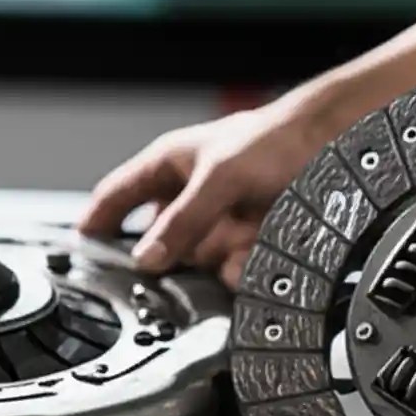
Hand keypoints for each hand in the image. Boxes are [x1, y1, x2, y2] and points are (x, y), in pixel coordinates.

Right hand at [76, 102, 327, 287]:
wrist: (337, 143)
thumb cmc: (275, 139)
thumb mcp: (220, 176)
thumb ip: (181, 219)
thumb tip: (147, 257)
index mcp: (168, 167)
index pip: (116, 196)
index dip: (95, 222)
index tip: (78, 252)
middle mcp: (189, 197)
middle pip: (157, 243)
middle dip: (164, 260)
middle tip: (162, 277)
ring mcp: (217, 221)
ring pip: (195, 262)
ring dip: (210, 265)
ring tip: (233, 250)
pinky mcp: (246, 242)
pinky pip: (230, 271)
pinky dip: (241, 270)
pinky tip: (256, 255)